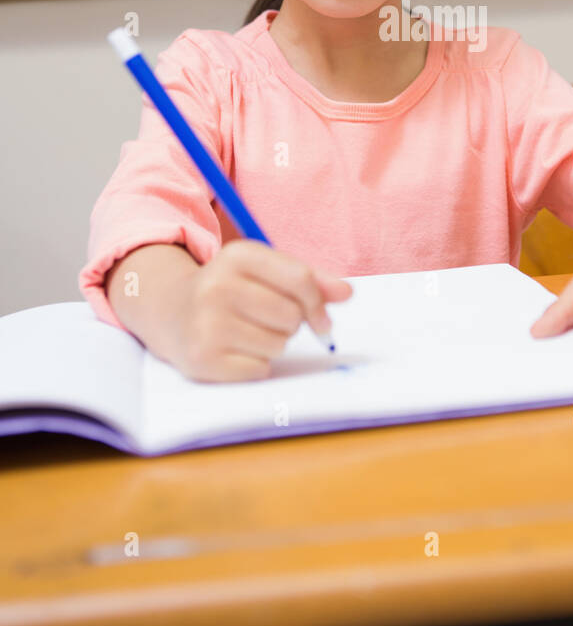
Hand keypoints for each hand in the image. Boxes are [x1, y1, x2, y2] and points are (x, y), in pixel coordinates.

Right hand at [165, 240, 352, 381]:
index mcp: (237, 256)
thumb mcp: (265, 271)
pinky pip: (260, 369)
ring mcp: (207, 324)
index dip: (318, 303)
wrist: (171, 311)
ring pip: (278, 345)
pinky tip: (235, 350)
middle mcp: (218, 286)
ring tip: (248, 332)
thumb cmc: (231, 289)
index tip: (321, 319)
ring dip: (273, 344)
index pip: (300, 279)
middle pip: (291, 316)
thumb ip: (309, 279)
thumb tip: (347, 293)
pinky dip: (255, 364)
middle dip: (290, 323)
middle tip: (267, 320)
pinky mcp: (203, 359)